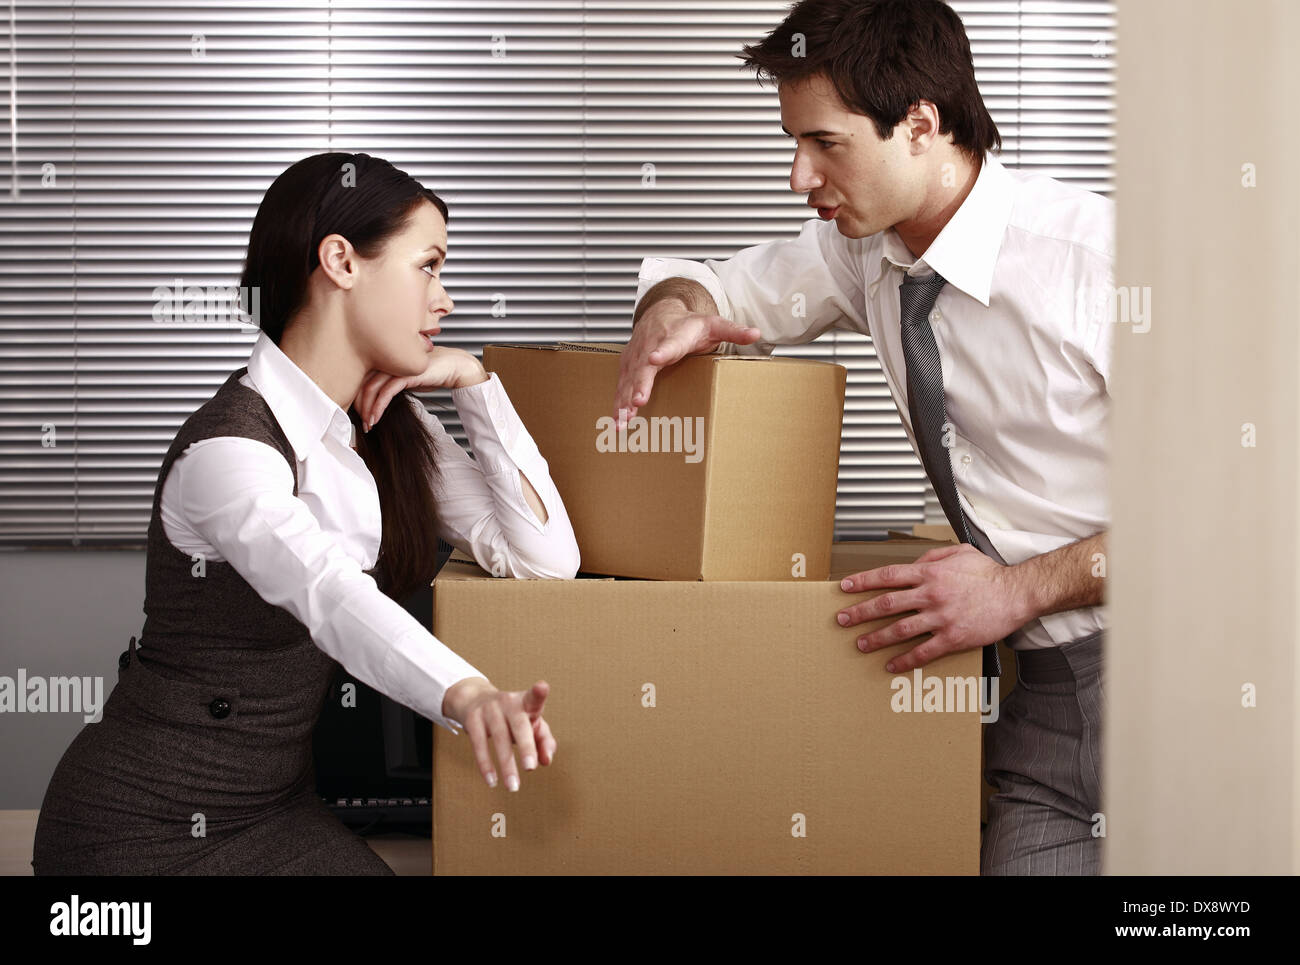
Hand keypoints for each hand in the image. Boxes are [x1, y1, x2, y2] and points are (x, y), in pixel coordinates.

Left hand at [354, 347, 487, 431]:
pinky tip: (376, 418)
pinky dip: (378, 407)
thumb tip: (375, 401)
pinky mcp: (404, 374)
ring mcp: (395, 365)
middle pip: (361, 384)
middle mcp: (386, 360)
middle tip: (362, 424)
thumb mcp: (405, 380)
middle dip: (359, 406)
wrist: (453, 367)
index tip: (359, 415)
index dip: (356, 398)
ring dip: (367, 410)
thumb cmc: (431, 373)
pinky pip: (385, 392)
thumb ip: (390, 385)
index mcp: (384, 359)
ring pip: (371, 389)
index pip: (361, 379)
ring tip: (369, 425)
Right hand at [442, 678, 555, 789]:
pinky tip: (492, 781)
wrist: (475, 699)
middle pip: (518, 724)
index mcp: (526, 702)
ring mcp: (489, 710)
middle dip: (525, 746)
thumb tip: (546, 761)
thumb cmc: (512, 717)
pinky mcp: (472, 720)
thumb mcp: (530, 723)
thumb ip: (543, 741)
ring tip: (513, 786)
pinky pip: (478, 744)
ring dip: (506, 764)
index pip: (534, 697)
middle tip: (531, 767)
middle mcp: (508, 702)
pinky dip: (485, 764)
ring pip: (499, 738)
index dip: (538, 693)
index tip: (542, 687)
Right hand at [613, 299, 759, 426]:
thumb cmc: (689, 324)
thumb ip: (733, 331)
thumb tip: (756, 334)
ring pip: (628, 378)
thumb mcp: (714, 325)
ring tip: (622, 421)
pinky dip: (618, 401)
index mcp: (674, 336)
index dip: (661, 352)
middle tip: (637, 402)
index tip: (654, 360)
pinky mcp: (628, 364)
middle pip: (644, 366)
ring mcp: (637, 355)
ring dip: (624, 400)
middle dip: (639, 385)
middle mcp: (651, 345)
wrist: (661, 312)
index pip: (668, 344)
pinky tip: (617, 420)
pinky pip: (622, 384)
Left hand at [835, 543, 1031, 672]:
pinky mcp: (953, 638)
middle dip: (860, 612)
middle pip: (886, 604)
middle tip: (842, 619)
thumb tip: (913, 562)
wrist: (1017, 593)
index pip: (888, 576)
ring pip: (899, 630)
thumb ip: (932, 556)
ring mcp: (941, 617)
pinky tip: (891, 665)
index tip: (845, 587)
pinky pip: (923, 652)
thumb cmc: (989, 573)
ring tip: (860, 644)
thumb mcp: (958, 552)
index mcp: (930, 572)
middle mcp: (931, 594)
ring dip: (876, 638)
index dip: (863, 581)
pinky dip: (905, 660)